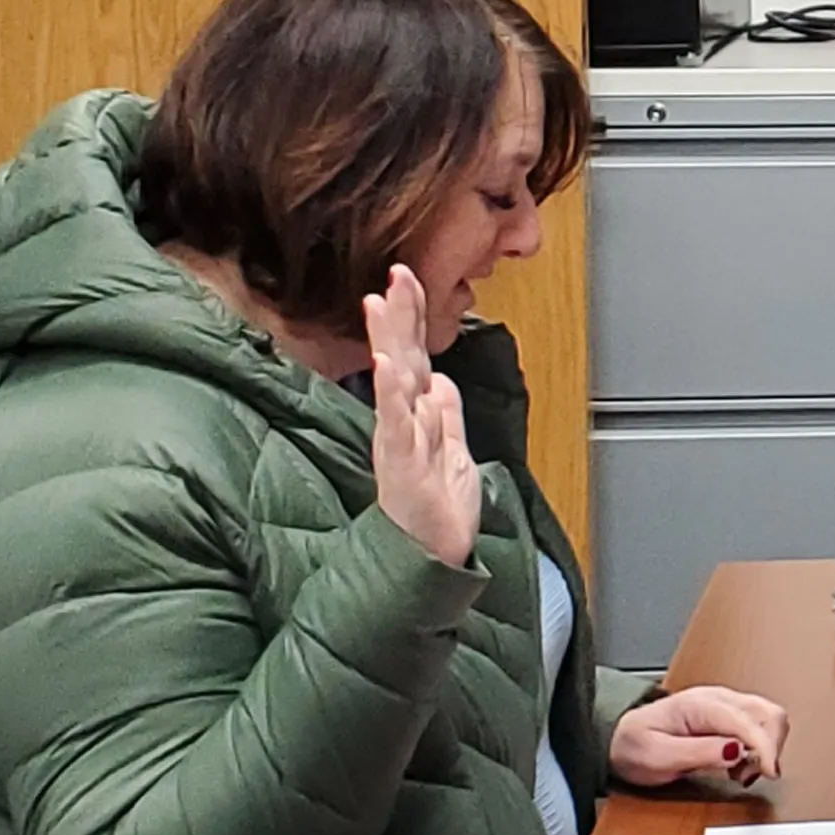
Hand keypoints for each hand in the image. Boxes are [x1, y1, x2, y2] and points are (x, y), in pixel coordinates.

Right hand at [364, 266, 477, 567]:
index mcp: (418, 415)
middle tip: (396, 275)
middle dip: (399, 316)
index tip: (407, 278)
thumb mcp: (452, 451)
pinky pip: (397, 425)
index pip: (414, 355)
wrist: (431, 558)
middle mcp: (404, 422)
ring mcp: (400, 441)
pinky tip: (389, 368)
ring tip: (382, 306)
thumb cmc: (438, 509)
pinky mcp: (403, 466)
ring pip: (395, 384)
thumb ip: (445, 416)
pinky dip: (394, 396)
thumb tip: (442, 381)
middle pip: (400, 358)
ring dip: (389, 343)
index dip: (411, 318)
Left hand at [609, 682, 791, 788]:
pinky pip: (760, 726)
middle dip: (771, 747)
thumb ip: (697, 753)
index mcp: (699, 704)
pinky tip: (740, 764)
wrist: (619, 739)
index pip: (747, 720)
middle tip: (750, 775)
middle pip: (769, 713)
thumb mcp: (657, 756)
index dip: (764, 747)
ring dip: (767, 748)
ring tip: (743, 771)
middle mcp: (718, 698)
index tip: (770, 772)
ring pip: (770, 718)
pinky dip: (761, 747)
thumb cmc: (634, 746)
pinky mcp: (730, 716)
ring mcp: (726, 704)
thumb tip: (737, 751)